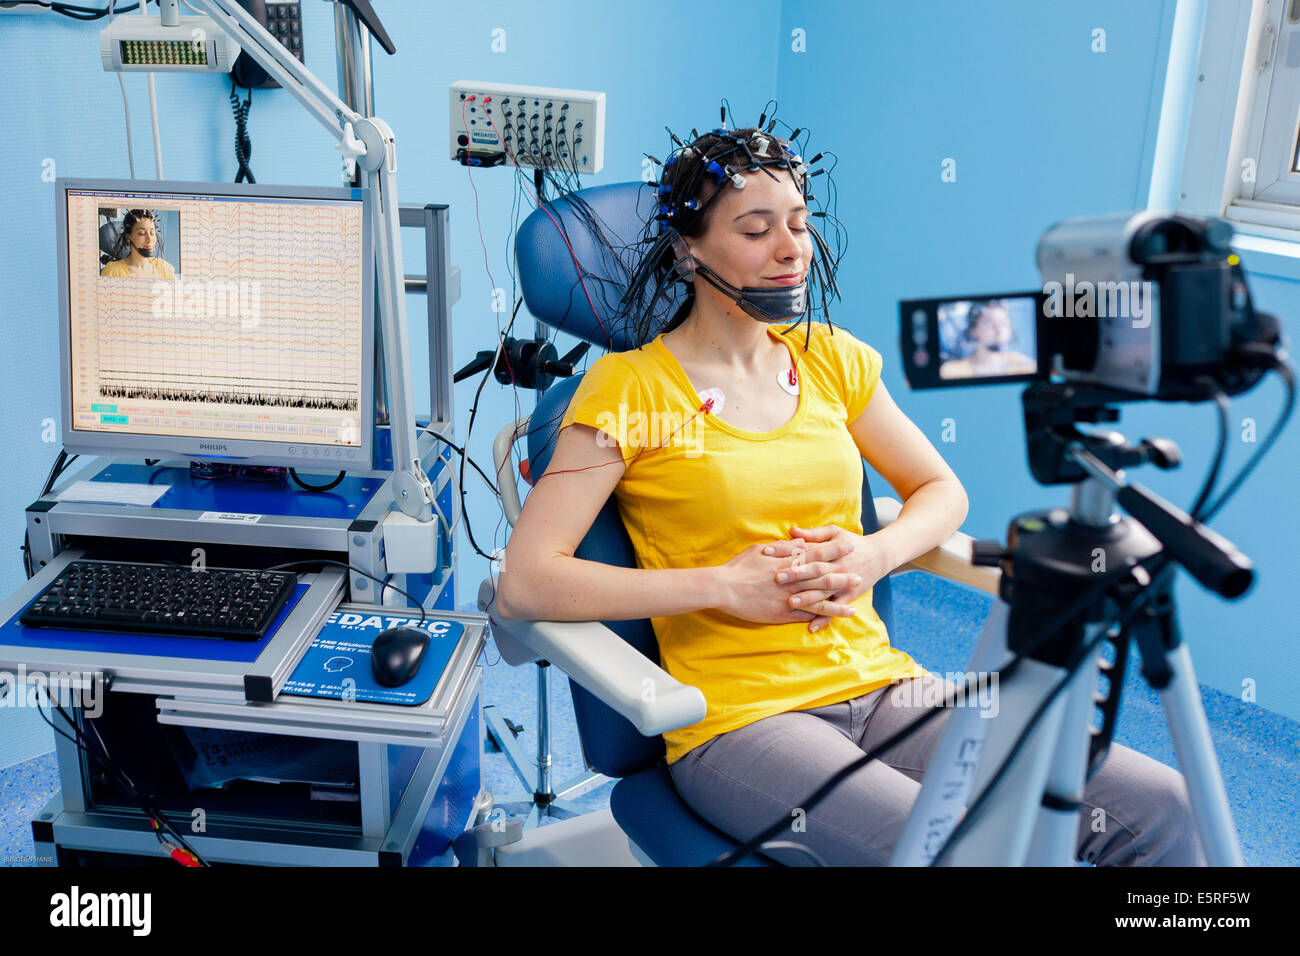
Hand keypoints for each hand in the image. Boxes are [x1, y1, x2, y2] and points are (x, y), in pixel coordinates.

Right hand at [715, 540, 860, 626]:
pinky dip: (818, 619)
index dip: (834, 550)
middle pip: (822, 578)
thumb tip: (801, 541)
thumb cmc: (739, 567)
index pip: (816, 554)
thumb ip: (783, 547)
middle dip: (842, 578)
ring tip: (853, 607)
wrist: (723, 588)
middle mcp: (791, 581)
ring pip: (817, 601)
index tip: (850, 545)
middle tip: (860, 577)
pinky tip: (830, 621)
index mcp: (787, 562)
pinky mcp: (780, 613)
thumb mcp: (761, 549)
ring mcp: (787, 599)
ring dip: (836, 604)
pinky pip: (804, 616)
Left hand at [763, 525, 890, 631]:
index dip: (785, 550)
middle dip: (796, 574)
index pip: (805, 549)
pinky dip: (823, 619)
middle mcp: (837, 567)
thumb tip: (791, 530)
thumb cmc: (851, 542)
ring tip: (790, 602)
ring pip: (823, 592)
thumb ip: (812, 534)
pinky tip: (811, 627)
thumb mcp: (834, 532)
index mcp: (831, 550)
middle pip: (814, 570)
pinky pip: (835, 609)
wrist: (879, 556)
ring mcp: (843, 584)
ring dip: (808, 598)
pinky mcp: (848, 597)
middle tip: (777, 577)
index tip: (767, 552)